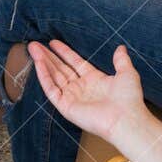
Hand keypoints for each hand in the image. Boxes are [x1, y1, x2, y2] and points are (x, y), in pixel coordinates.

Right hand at [29, 41, 147, 144]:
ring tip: (33, 48)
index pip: (74, 63)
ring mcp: (72, 97)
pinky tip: (38, 63)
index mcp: (93, 80)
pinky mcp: (65, 106)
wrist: (125, 119)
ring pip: (53, 76)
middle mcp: (81, 88)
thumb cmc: (128, 99)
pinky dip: (44, 76)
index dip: (64, 52)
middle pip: (60, 68)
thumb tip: (120, 48)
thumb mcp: (127, 73)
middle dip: (48, 56)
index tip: (53, 42)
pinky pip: (51, 89)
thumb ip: (121, 60)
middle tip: (35, 44)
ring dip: (43, 62)